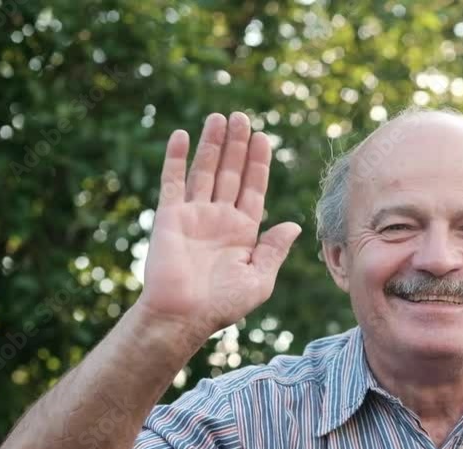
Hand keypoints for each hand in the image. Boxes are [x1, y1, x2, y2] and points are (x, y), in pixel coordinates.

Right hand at [137, 112, 300, 338]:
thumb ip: (274, 250)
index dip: (258, 164)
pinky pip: (173, 182)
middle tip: (242, 117)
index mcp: (243, 232)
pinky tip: (183, 135)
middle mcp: (218, 219)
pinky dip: (177, 158)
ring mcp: (193, 216)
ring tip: (220, 117)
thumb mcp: (259, 279)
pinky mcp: (169, 217)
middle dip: (236, 146)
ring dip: (211, 144)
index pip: (253, 189)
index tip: (263, 138)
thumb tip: (294, 225)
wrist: (182, 317)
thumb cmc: (222, 305)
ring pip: (204, 171)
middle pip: (230, 173)